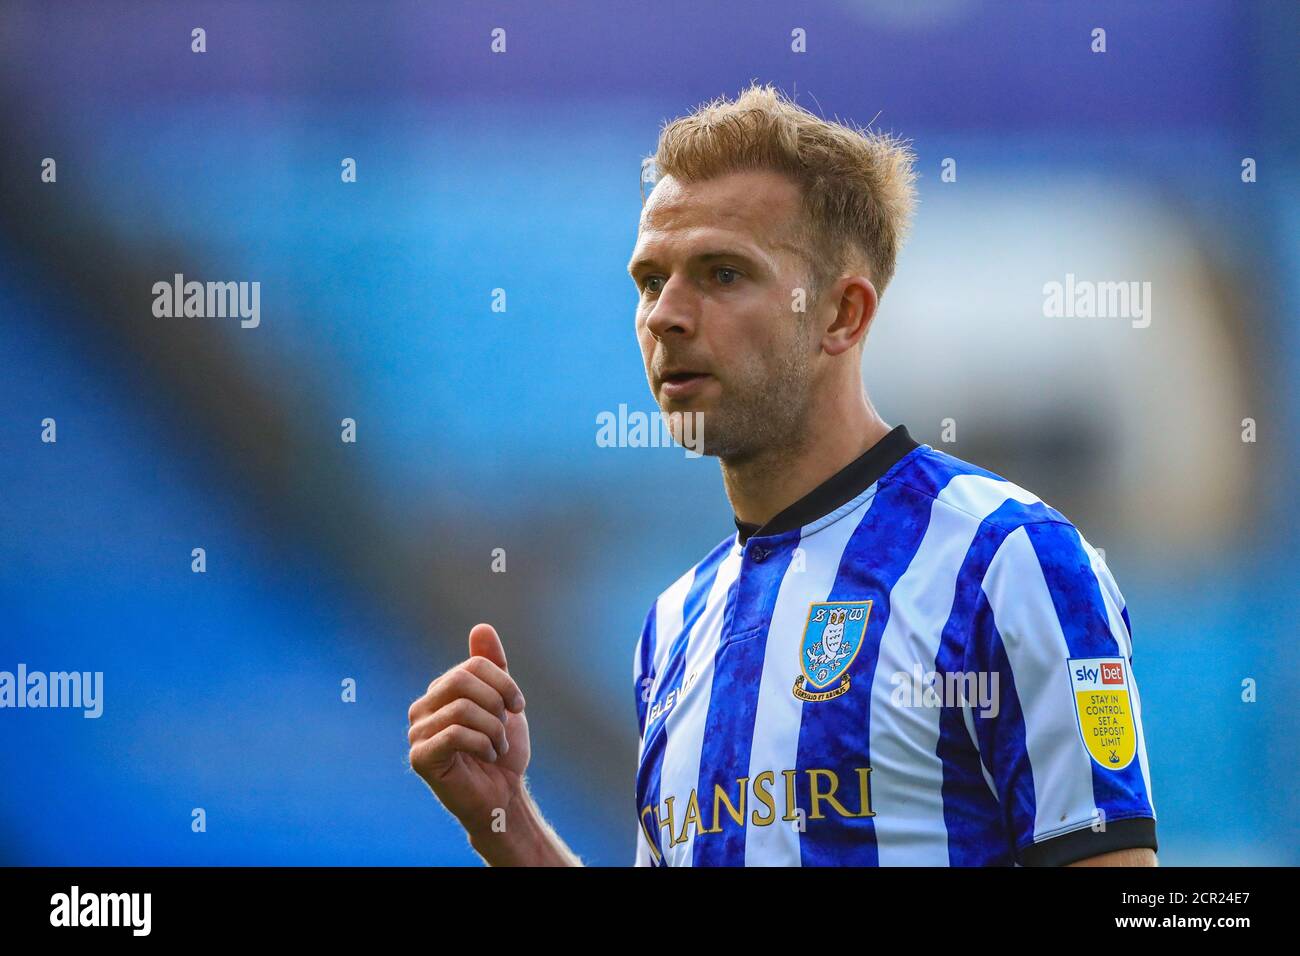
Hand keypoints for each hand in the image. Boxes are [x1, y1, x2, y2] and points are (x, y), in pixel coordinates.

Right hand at [408, 623, 529, 836]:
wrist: (502, 796)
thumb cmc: (501, 750)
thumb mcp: (503, 701)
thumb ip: (492, 666)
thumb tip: (481, 627)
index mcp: (440, 690)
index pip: (473, 664)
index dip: (504, 683)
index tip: (518, 706)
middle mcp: (422, 707)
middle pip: (462, 679)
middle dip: (496, 702)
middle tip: (506, 726)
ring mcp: (417, 732)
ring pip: (462, 708)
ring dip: (493, 730)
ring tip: (496, 746)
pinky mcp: (420, 757)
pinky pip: (454, 734)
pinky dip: (482, 744)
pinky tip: (486, 756)